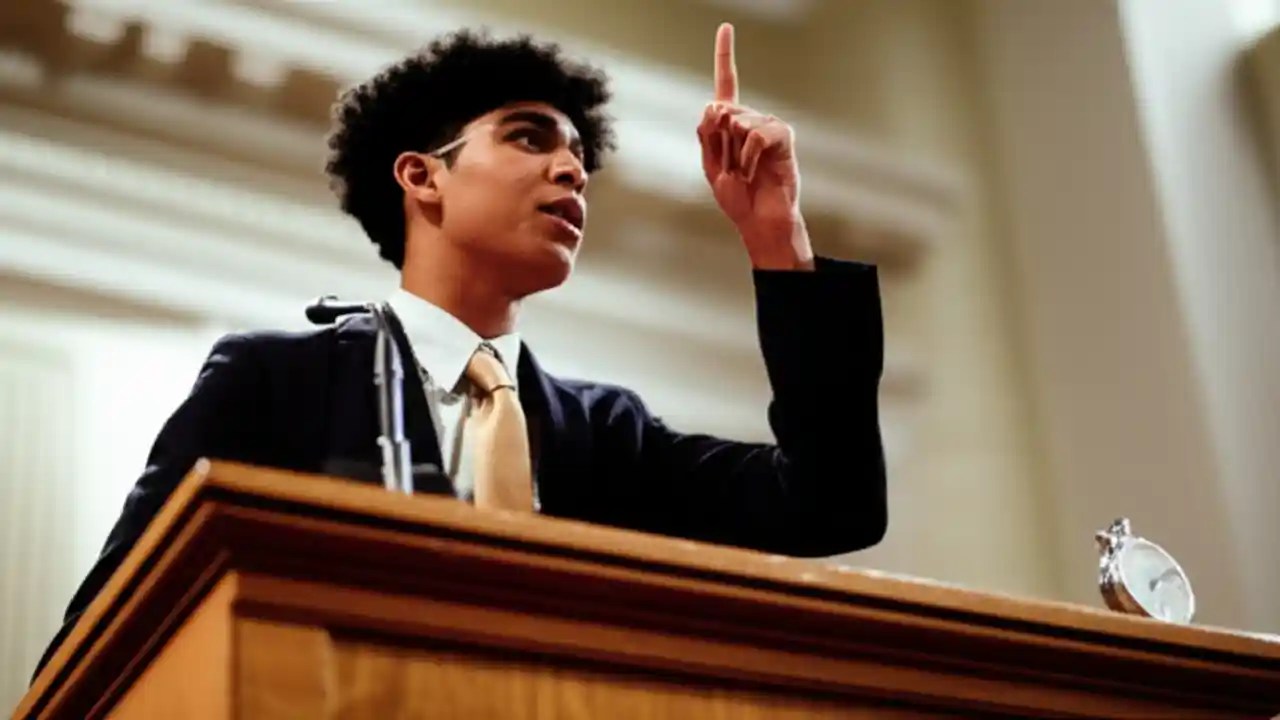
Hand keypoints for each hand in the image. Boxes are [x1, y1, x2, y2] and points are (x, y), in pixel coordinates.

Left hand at [698, 23, 813, 269]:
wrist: (759, 220)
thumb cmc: (738, 198)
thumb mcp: (710, 167)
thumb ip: (707, 135)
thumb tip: (716, 103)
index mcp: (731, 124)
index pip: (726, 84)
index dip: (725, 55)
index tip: (726, 27)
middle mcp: (751, 119)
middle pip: (720, 111)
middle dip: (718, 143)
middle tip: (732, 168)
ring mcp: (768, 125)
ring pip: (736, 122)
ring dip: (734, 153)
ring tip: (746, 171)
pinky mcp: (782, 136)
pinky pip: (754, 135)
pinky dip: (748, 157)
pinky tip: (755, 171)